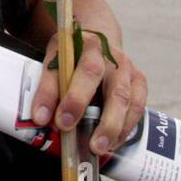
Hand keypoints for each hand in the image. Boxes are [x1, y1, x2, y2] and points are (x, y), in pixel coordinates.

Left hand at [32, 32, 147, 156]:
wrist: (96, 31)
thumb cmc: (71, 52)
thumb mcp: (54, 59)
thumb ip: (48, 87)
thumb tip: (41, 118)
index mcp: (90, 46)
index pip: (85, 73)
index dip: (74, 99)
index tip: (61, 122)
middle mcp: (114, 58)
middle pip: (115, 92)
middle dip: (104, 122)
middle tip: (91, 145)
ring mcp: (129, 70)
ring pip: (130, 103)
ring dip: (116, 129)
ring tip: (101, 149)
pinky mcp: (139, 82)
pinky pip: (138, 108)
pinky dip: (126, 128)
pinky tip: (113, 142)